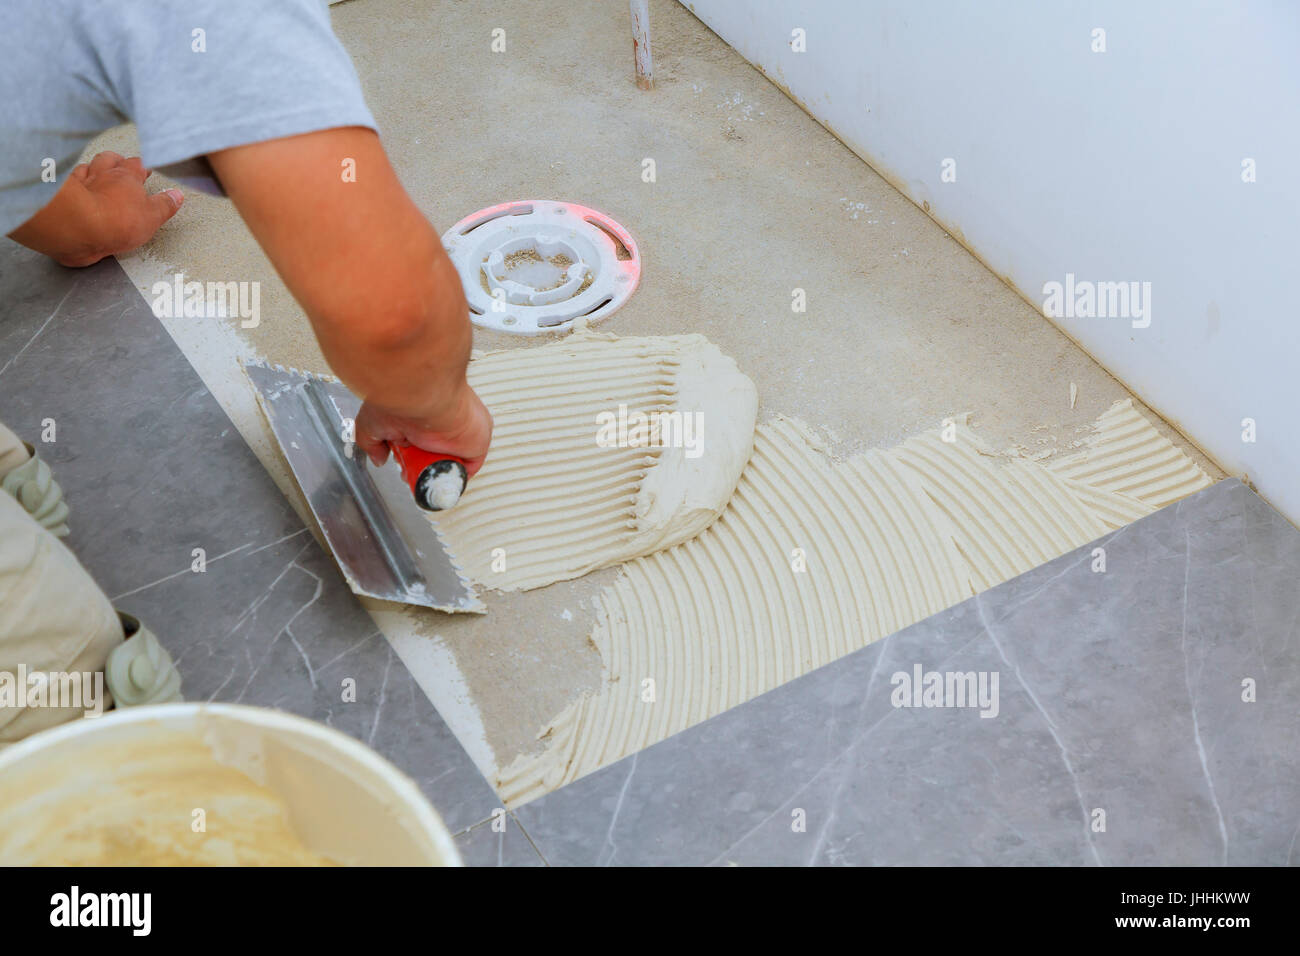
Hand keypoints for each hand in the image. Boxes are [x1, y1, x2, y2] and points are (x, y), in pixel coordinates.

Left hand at [8, 152, 183, 266]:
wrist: (76, 229)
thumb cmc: (115, 221)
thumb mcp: (152, 217)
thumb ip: (164, 205)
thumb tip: (176, 195)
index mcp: (127, 177)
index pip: (138, 164)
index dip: (143, 166)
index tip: (147, 169)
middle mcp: (102, 174)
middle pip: (109, 159)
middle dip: (116, 160)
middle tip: (121, 163)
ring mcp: (81, 183)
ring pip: (88, 167)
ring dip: (94, 167)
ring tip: (98, 170)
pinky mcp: (63, 196)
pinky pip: (69, 181)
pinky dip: (75, 180)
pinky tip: (77, 183)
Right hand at [355, 383, 492, 478]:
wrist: (424, 397)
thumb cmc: (401, 398)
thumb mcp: (372, 422)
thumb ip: (372, 442)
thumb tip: (378, 458)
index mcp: (423, 412)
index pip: (419, 438)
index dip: (408, 455)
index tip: (400, 462)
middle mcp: (443, 421)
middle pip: (434, 452)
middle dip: (420, 466)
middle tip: (409, 469)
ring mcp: (461, 432)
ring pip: (449, 461)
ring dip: (435, 472)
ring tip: (420, 472)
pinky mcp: (476, 443)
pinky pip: (469, 468)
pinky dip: (455, 478)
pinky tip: (440, 478)